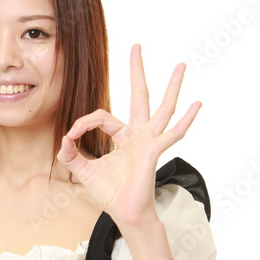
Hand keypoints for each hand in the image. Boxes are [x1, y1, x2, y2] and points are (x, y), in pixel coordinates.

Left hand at [56, 44, 200, 228]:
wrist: (124, 213)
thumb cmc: (110, 193)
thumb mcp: (84, 170)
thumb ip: (71, 154)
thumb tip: (63, 140)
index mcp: (123, 136)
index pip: (101, 116)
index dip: (83, 123)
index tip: (71, 136)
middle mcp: (139, 134)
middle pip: (139, 95)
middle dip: (137, 70)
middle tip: (136, 46)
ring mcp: (150, 140)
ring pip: (163, 108)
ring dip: (172, 86)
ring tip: (181, 65)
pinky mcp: (154, 151)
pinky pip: (172, 134)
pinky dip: (185, 120)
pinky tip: (197, 105)